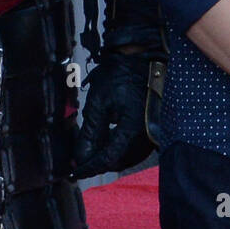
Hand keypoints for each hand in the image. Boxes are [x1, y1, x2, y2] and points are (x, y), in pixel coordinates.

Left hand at [73, 49, 153, 178]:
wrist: (142, 56)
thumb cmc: (120, 75)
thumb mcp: (99, 103)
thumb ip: (90, 134)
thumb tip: (81, 158)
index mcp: (132, 129)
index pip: (107, 159)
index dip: (89, 167)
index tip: (74, 172)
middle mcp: (147, 134)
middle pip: (120, 161)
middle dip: (99, 162)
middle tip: (80, 158)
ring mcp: (153, 130)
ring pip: (129, 156)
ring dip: (110, 155)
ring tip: (92, 148)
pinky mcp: (154, 125)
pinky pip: (137, 146)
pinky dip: (122, 147)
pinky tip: (109, 138)